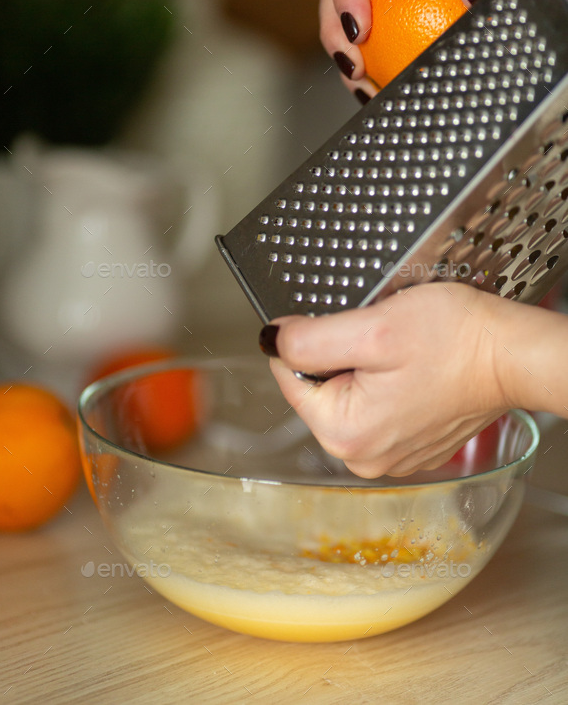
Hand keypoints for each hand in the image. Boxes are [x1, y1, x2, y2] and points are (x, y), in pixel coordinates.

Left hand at [262, 282, 567, 477]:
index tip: (343, 328)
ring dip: (362, 366)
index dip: (308, 339)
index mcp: (344, 434)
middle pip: (315, 387)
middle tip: (380, 340)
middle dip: (338, 355)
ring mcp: (388, 454)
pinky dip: (384, 381)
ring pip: (345, 393)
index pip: (287, 375)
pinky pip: (374, 404)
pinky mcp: (408, 443)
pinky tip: (411, 368)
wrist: (511, 353)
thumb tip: (271, 339)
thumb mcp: (372, 327)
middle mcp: (363, 456)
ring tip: (400, 354)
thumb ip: (310, 338)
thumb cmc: (457, 341)